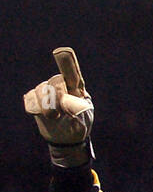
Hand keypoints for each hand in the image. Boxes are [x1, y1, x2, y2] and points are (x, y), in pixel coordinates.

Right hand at [23, 47, 93, 166]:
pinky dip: (36, 109)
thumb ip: (76, 108)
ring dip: (45, 105)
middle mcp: (61, 87)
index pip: (73, 75)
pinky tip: (44, 115)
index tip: (62, 52)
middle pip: (53, 82)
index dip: (67, 64)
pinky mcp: (35, 99)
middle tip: (58, 114)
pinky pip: (30, 99)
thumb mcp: (83, 119)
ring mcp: (46, 92)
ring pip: (40, 90)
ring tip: (53, 117)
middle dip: (55, 98)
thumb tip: (64, 99)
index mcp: (76, 90)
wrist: (66, 139)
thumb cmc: (79, 126)